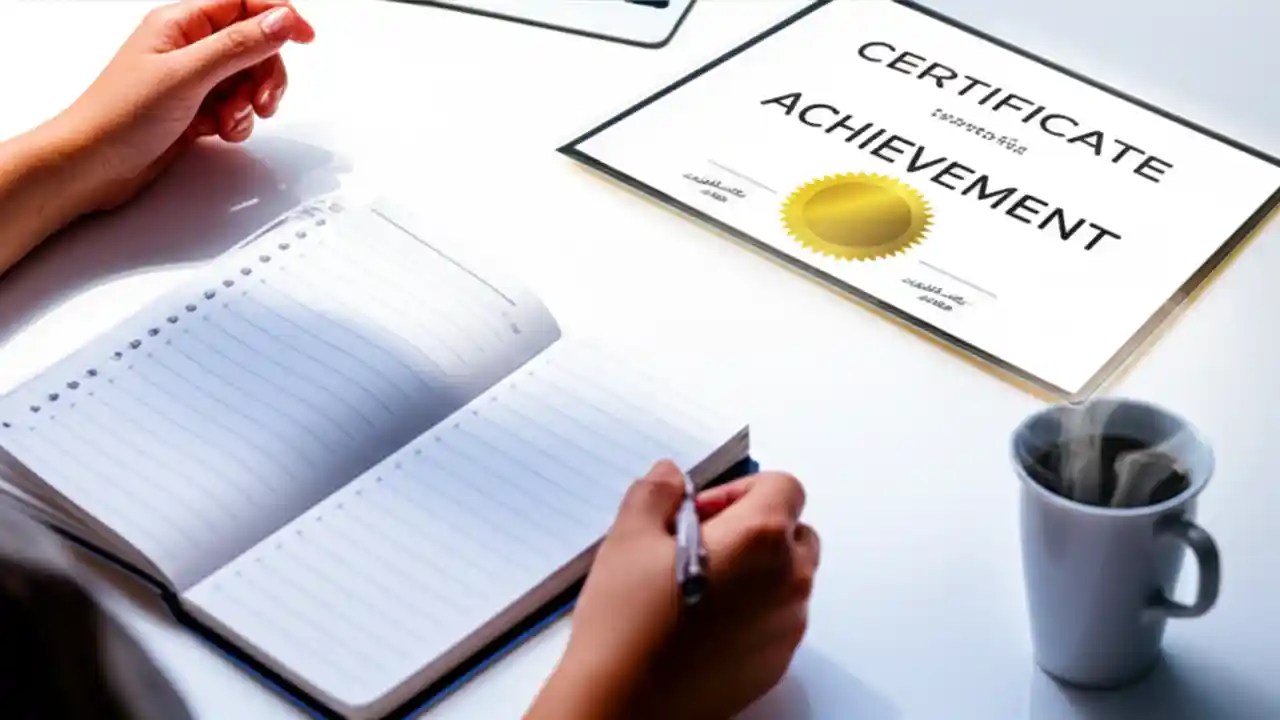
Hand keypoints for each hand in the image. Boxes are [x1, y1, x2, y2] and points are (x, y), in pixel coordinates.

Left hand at [50, 0, 314, 212]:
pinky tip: (219, 132)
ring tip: (232, 120)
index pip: (242, 3)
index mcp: (180, 23)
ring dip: (251, 103)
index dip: (278, 16)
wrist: (90, 167)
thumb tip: (282, 19)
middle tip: (263, 101)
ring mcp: (191, 80)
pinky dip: (237, 121)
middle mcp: (187, 47)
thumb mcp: (187, 76)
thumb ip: (239, 46)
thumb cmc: (119, 116)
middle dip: (266, 74)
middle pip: (253, 45)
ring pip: (247, 80)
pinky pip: (234, 107)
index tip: (305, 37)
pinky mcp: (194, 110)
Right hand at [526, 461, 819, 719]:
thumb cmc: (628, 625)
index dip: (740, 489)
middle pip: (793, 532)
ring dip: (754, 571)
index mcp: (760, 539)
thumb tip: (671, 476)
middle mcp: (787, 582)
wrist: (624, 705)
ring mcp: (785, 628)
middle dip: (752, 528)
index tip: (701, 511)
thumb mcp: (630, 537)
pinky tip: (701, 623)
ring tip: (696, 586)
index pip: (783, 487)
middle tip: (698, 543)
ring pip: (786, 578)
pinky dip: (751, 613)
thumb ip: (658, 493)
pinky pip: (776, 621)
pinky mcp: (774, 664)